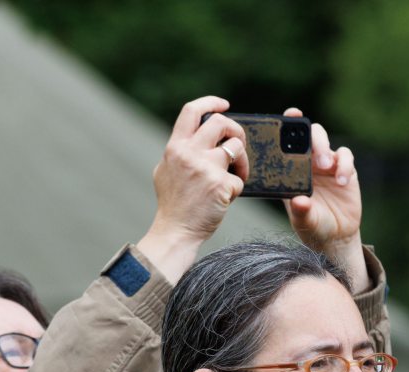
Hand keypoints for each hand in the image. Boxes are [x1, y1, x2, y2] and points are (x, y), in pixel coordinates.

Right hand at [137, 95, 246, 282]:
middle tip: (238, 145)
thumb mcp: (166, 170)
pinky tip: (225, 198)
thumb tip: (196, 136)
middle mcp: (189, 153)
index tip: (225, 104)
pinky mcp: (221, 185)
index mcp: (175, 147)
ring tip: (236, 175)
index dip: (211, 102)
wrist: (175, 232)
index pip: (192, 111)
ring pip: (236, 148)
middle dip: (236, 131)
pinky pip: (239, 178)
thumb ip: (180, 151)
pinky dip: (236, 188)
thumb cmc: (173, 205)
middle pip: (221, 123)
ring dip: (242, 161)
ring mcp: (206, 168)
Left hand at [281, 110, 367, 292]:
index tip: (290, 115)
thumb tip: (299, 202)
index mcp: (291, 170)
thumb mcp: (304, 222)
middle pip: (310, 136)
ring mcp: (327, 165)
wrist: (336, 236)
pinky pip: (345, 157)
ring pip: (327, 143)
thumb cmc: (313, 227)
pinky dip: (344, 165)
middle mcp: (308, 163)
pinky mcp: (345, 170)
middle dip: (313, 141)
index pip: (287, 143)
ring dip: (326, 151)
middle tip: (317, 160)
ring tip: (327, 168)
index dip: (288, 125)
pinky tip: (342, 181)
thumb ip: (301, 212)